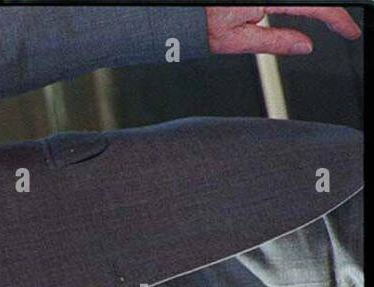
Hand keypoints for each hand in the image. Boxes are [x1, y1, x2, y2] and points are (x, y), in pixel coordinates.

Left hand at [206, 6, 360, 54]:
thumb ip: (274, 41)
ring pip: (297, 0)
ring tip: (315, 21)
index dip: (337, 20)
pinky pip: (284, 1)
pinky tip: (287, 13)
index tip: (349, 31)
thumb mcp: (234, 40)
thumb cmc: (196, 22)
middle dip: (323, 11)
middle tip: (335, 26)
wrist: (173, 9)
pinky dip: (292, 7)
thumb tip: (304, 46)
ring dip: (305, 9)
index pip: (316, 7)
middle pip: (308, 0)